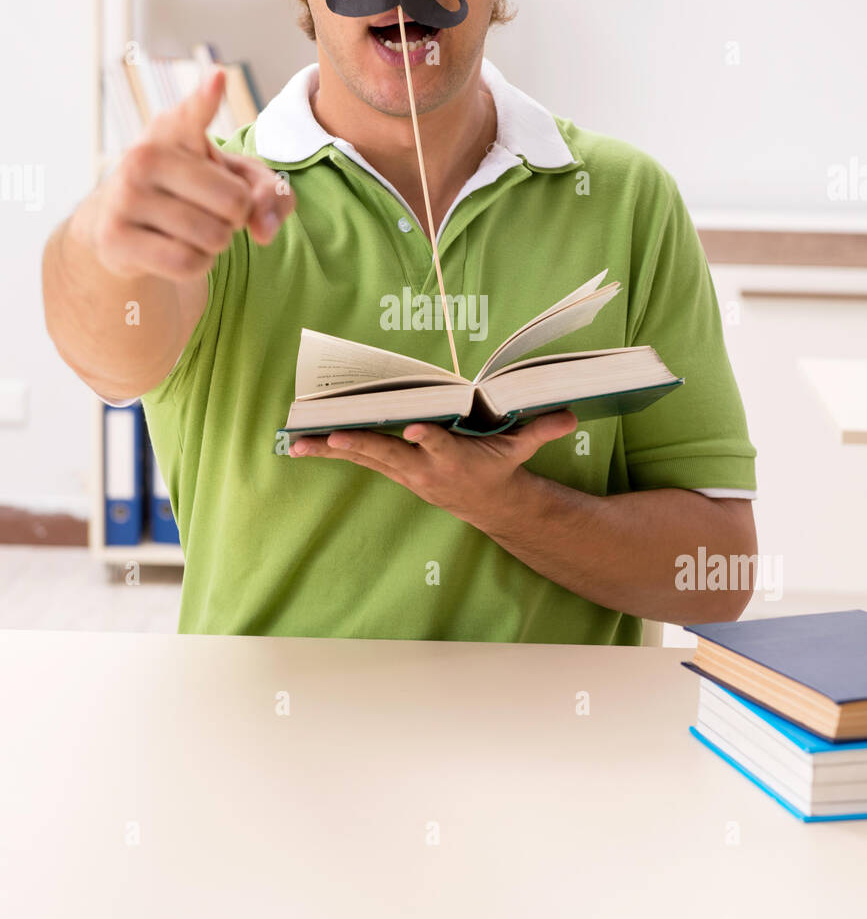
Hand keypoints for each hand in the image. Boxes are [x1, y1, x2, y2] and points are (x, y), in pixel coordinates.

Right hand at [90, 67, 295, 280]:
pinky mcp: (114, 237)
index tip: (218, 79)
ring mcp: (124, 195)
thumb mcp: (237, 180)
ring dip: (217, 244)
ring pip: (212, 237)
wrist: (128, 226)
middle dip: (237, 217)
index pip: (193, 113)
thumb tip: (261, 229)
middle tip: (213, 211)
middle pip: (234, 202)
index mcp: (174, 130)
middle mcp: (144, 156)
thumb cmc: (195, 193)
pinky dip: (198, 264)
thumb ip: (270, 194)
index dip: (206, 99)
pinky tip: (180, 250)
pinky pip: (188, 263)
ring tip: (194, 229)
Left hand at [288, 408, 578, 526]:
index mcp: (455, 458)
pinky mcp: (392, 470)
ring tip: (298, 441)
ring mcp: (404, 471)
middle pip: (389, 453)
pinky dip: (329, 449)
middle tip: (334, 436)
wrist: (486, 504)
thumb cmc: (498, 466)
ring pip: (364, 456)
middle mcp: (423, 468)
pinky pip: (357, 457)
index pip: (440, 445)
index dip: (427, 438)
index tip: (414, 428)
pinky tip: (300, 444)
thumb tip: (570, 414)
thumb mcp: (520, 449)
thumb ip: (540, 429)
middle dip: (361, 445)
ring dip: (330, 449)